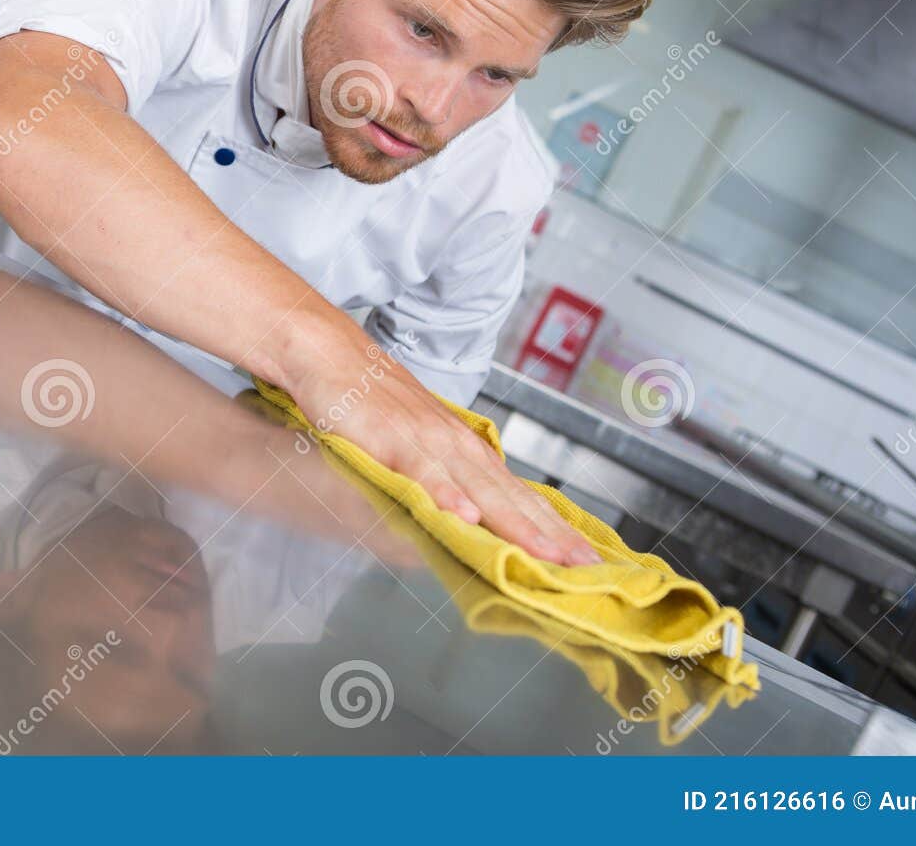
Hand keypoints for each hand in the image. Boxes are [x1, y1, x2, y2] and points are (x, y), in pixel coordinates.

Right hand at [276, 324, 601, 566]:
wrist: (329, 351)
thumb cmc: (370, 398)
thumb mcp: (413, 443)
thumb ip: (442, 479)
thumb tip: (467, 521)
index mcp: (463, 448)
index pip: (517, 493)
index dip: (551, 526)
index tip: (587, 557)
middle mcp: (454, 444)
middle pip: (509, 495)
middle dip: (548, 533)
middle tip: (585, 565)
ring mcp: (425, 439)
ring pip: (476, 486)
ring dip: (512, 520)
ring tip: (544, 552)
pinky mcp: (389, 436)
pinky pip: (420, 470)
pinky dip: (444, 492)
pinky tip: (463, 515)